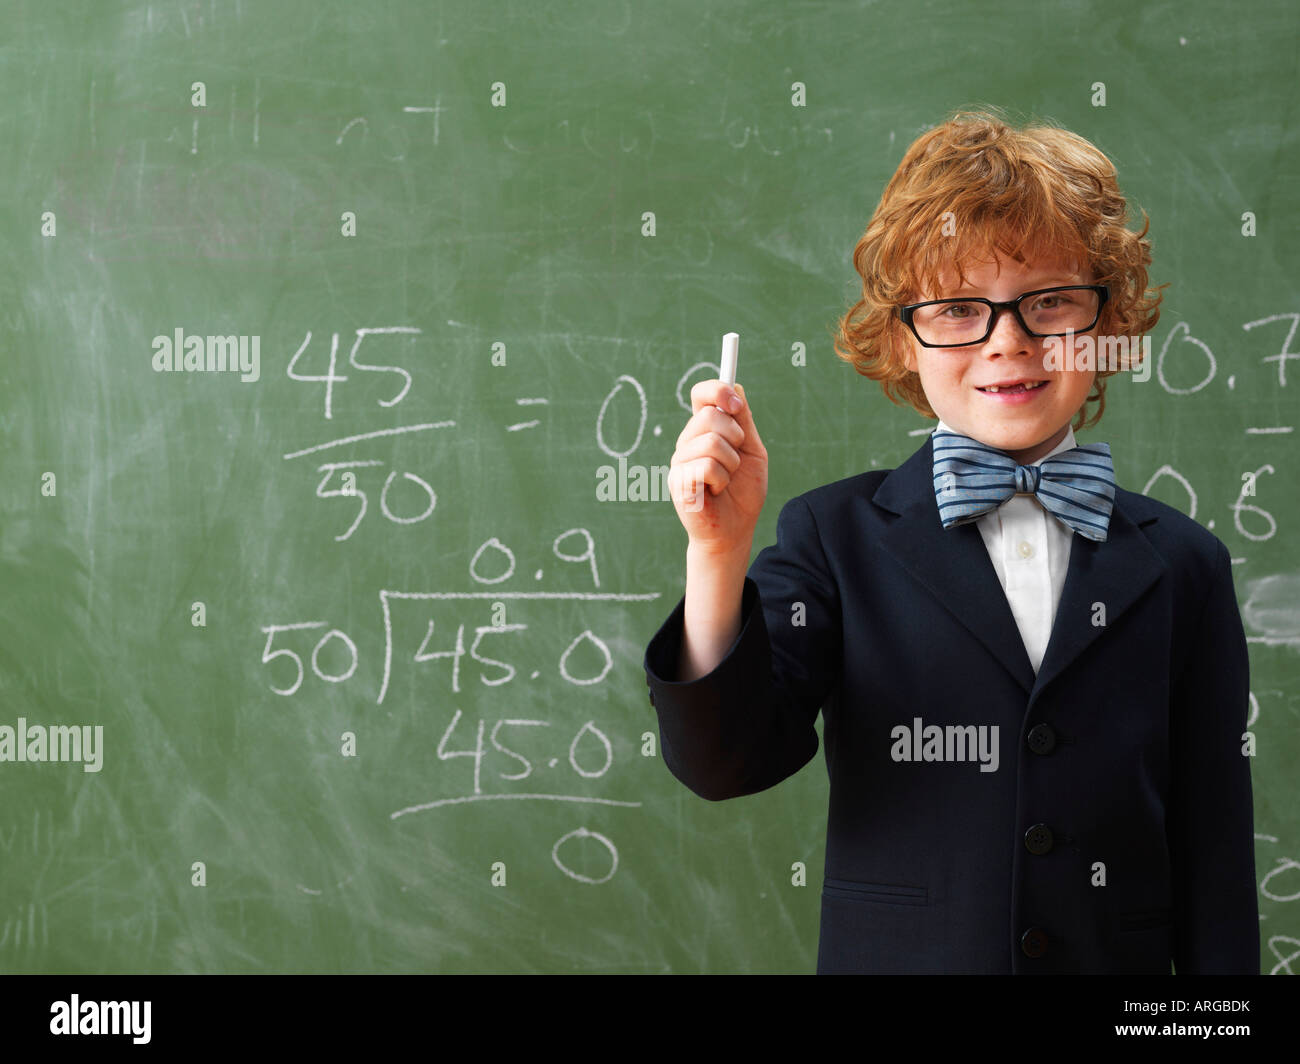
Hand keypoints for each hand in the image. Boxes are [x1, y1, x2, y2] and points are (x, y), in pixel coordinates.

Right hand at [668, 379, 767, 554]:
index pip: (701, 394)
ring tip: (726, 481)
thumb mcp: (752, 451)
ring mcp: (680, 460)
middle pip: (710, 415)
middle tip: (735, 460)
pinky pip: (706, 466)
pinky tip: (716, 491)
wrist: (736, 530)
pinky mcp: (678, 481)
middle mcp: (688, 441)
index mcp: (704, 430)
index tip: (736, 405)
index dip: (718, 391)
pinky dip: (721, 479)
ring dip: (730, 464)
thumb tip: (736, 387)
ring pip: (711, 442)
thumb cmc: (743, 492)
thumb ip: (744, 422)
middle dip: (735, 437)